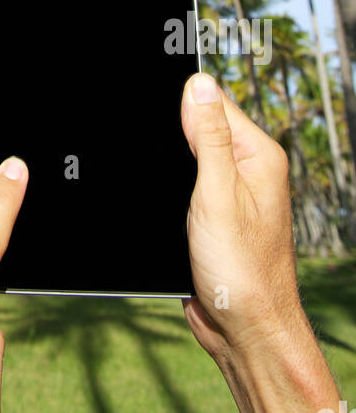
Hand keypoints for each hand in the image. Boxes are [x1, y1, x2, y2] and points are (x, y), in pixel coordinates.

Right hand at [181, 72, 343, 412]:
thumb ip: (209, 137)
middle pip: (200, 128)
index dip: (181, 103)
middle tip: (156, 157)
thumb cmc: (241, 270)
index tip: (153, 107)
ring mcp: (231, 194)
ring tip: (163, 187)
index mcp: (258, 155)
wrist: (243, 329)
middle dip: (172, 136)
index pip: (215, 104)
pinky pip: (185, 186)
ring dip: (169, 165)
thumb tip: (198, 83)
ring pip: (188, 159)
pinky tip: (162, 201)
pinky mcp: (213, 216)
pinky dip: (170, 189)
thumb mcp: (218, 193)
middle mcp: (249, 170)